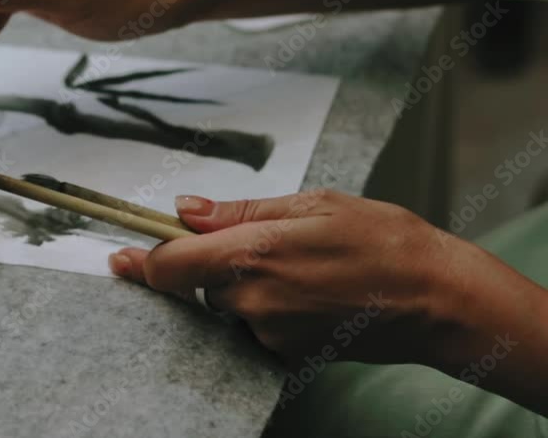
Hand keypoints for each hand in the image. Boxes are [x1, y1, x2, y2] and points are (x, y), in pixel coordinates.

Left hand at [108, 190, 544, 372]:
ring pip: (230, 304)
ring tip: (302, 266)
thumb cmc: (380, 238)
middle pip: (199, 283)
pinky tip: (309, 292)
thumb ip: (238, 211)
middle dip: (216, 263)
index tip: (121, 257)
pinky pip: (256, 326)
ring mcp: (268, 331)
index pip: (170, 265)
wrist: (435, 297)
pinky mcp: (285, 352)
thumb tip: (184, 209)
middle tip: (266, 243)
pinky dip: (269, 308)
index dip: (142, 261)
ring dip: (246, 285)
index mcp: (252, 252)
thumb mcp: (311, 203)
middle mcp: (252, 298)